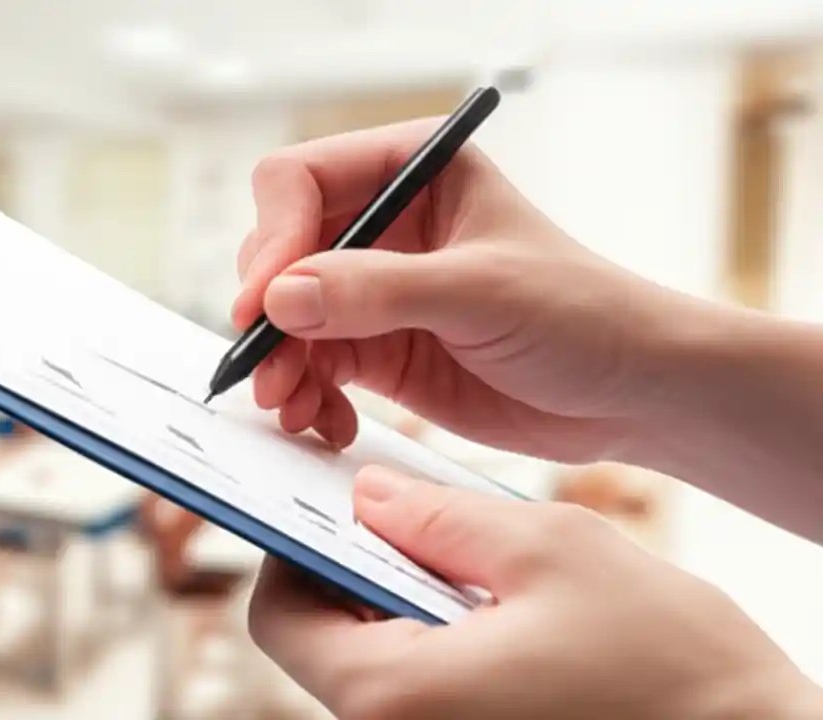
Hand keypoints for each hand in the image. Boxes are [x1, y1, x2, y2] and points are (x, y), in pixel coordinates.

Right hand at [232, 119, 697, 462]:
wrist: (629, 394)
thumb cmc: (582, 315)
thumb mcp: (480, 293)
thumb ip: (378, 292)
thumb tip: (280, 298)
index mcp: (413, 172)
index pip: (303, 182)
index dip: (275, 238)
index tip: (267, 303)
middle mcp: (386, 224)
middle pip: (282, 252)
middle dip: (270, 314)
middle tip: (270, 368)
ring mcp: (377, 290)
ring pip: (289, 318)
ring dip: (281, 364)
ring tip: (293, 409)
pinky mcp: (379, 349)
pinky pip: (313, 365)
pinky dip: (307, 395)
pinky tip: (326, 422)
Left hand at [249, 466, 822, 719]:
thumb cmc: (669, 664)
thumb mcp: (550, 552)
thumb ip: (441, 517)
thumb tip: (368, 496)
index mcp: (396, 695)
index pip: (281, 614)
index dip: (293, 548)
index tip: (332, 504)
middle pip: (321, 640)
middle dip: (351, 569)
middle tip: (402, 514)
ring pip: (371, 662)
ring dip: (396, 600)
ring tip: (455, 552)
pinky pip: (420, 687)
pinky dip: (431, 636)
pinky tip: (484, 601)